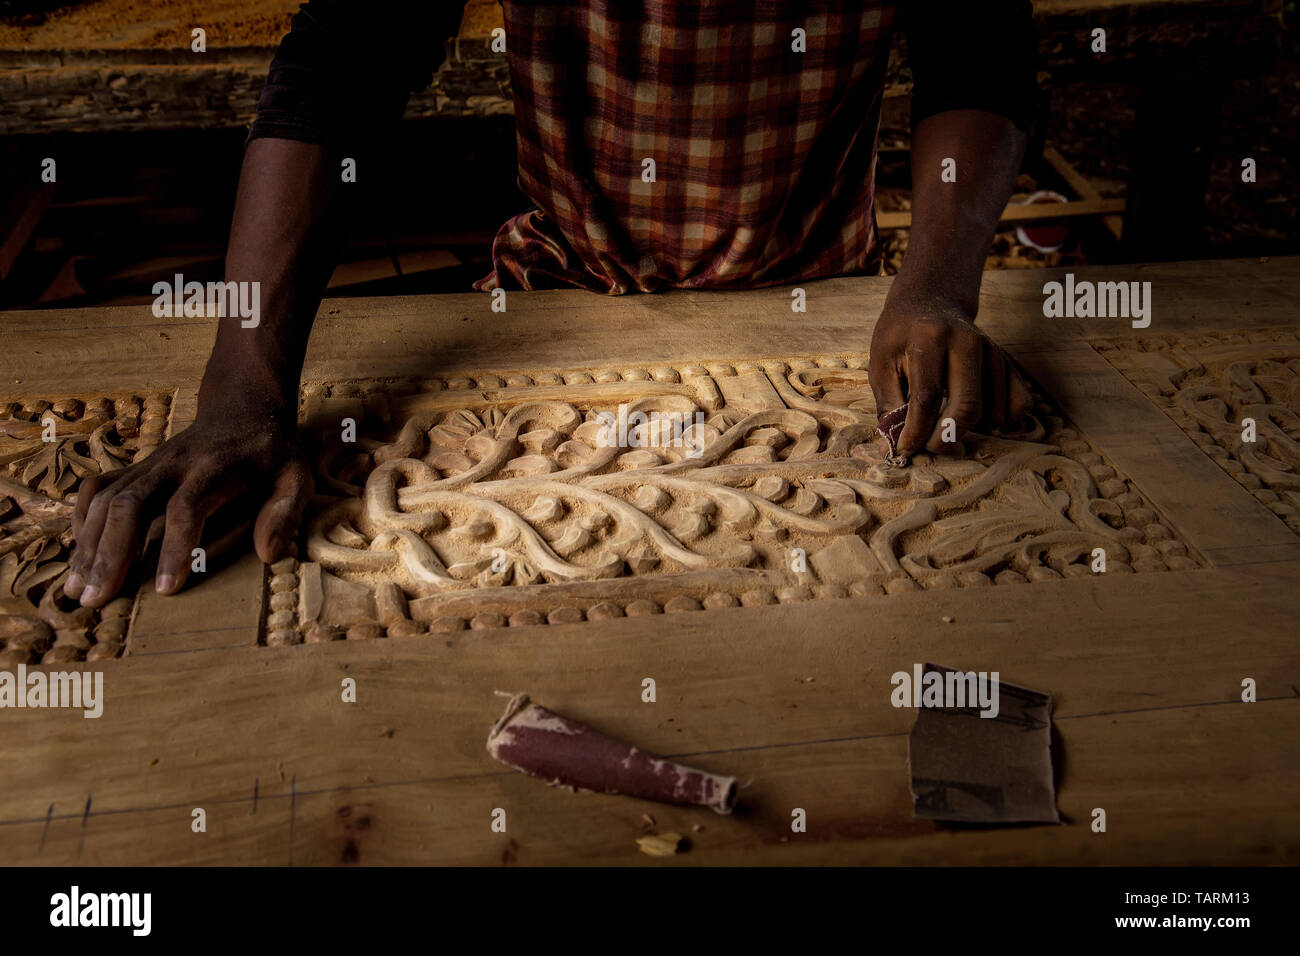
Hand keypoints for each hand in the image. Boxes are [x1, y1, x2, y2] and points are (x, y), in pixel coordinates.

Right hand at [65, 403, 311, 607]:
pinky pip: (96, 488)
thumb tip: (267, 554)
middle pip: (130, 505)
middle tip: (97, 599)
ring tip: (78, 590)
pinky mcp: (136, 466)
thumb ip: (285, 512)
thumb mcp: (296, 476)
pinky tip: (78, 550)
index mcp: (215, 468)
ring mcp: (150, 463)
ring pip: (106, 500)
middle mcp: (174, 464)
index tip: (166, 588)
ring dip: (88, 544)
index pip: (186, 508)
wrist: (243, 408)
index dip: (175, 548)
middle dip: (110, 553)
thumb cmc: (272, 453)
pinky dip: (81, 517)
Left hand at [868, 291, 1032, 458]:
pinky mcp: (1006, 361)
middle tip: (929, 446)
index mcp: (929, 339)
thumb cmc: (900, 337)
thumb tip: (893, 449)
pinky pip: (1018, 402)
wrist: (930, 301)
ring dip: (968, 431)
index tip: (905, 450)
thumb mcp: (881, 363)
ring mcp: (992, 351)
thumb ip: (888, 405)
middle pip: (966, 407)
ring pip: (992, 410)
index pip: (927, 398)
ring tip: (943, 427)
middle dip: (945, 438)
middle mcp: (967, 342)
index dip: (917, 432)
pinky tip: (977, 420)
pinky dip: (1000, 421)